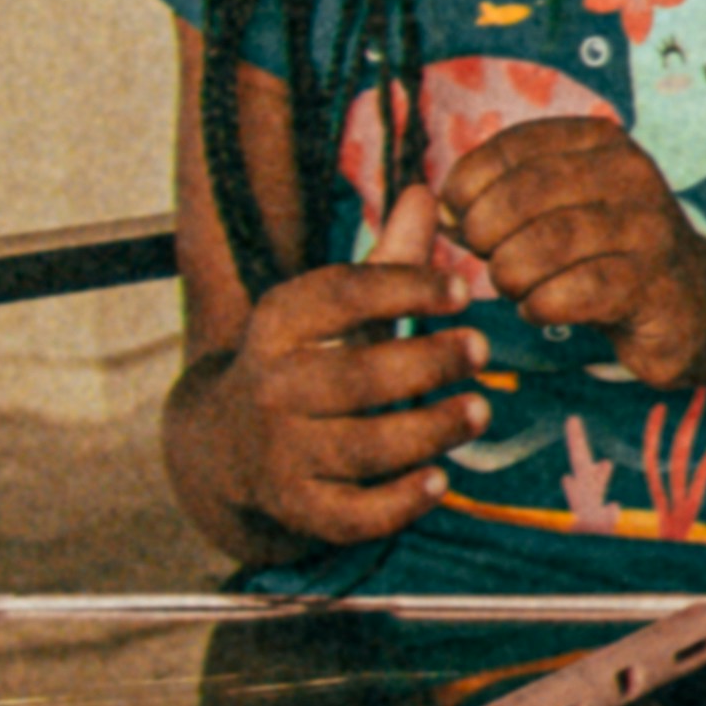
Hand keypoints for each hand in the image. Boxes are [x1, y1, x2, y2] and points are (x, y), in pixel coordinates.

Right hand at [215, 241, 489, 545]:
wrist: (225, 448)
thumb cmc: (308, 361)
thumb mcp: (335, 311)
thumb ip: (387, 260)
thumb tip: (423, 191)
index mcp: (279, 325)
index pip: (338, 297)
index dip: (401, 288)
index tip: (461, 289)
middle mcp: (272, 388)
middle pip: (354, 376)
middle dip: (424, 362)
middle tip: (480, 349)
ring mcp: (281, 453)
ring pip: (361, 446)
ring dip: (427, 430)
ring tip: (480, 410)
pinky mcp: (297, 507)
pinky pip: (350, 514)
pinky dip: (397, 503)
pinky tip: (440, 481)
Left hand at [428, 107, 705, 389]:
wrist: (697, 303)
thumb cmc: (606, 253)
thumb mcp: (556, 209)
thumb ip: (497, 200)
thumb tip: (440, 211)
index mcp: (600, 142)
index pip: (511, 147)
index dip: (467, 185)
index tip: (459, 218)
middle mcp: (631, 174)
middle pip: (523, 194)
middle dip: (485, 233)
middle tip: (487, 259)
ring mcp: (648, 229)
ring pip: (545, 245)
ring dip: (510, 274)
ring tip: (514, 286)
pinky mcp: (654, 286)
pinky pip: (573, 294)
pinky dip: (540, 306)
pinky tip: (542, 308)